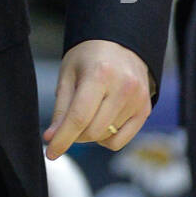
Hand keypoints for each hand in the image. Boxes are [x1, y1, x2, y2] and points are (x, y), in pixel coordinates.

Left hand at [43, 39, 151, 159]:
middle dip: (74, 135)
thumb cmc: (89, 56)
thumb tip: (52, 138)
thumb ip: (61, 108)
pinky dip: (105, 138)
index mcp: (100, 74)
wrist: (121, 43)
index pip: (79, 117)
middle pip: (92, 131)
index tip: (50, 153)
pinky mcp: (145, 110)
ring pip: (105, 137)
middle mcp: (123, 88)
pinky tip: (101, 120)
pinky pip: (120, 141)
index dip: (63, 139)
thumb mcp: (68, 74)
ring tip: (88, 110)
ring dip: (89, 133)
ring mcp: (137, 100)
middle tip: (67, 123)